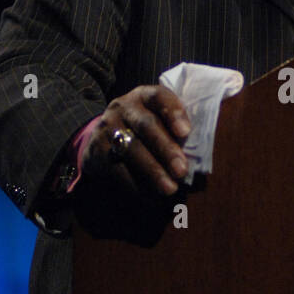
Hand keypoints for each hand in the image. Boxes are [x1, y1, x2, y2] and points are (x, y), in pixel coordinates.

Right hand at [81, 84, 191, 199]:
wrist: (102, 138)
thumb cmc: (144, 130)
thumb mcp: (156, 119)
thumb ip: (173, 130)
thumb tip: (196, 155)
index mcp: (144, 96)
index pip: (160, 97)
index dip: (173, 112)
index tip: (186, 132)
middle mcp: (123, 107)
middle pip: (146, 125)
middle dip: (166, 149)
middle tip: (181, 171)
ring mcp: (108, 127)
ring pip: (131, 149)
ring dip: (152, 171)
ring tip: (169, 189)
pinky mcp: (97, 150)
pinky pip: (117, 168)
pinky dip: (136, 185)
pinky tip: (151, 196)